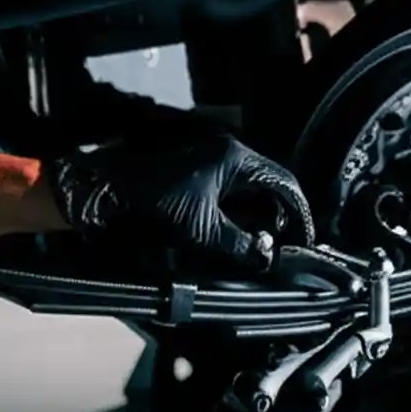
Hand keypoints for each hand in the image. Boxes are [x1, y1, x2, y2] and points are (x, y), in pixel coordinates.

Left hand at [47, 133, 314, 270]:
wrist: (106, 193)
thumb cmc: (151, 202)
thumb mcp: (201, 230)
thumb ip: (240, 244)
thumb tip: (266, 257)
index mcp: (234, 158)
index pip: (284, 183)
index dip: (299, 213)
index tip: (304, 239)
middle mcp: (227, 154)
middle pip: (270, 186)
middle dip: (281, 217)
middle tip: (285, 245)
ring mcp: (211, 162)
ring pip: (251, 191)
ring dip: (261, 218)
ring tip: (263, 244)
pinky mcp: (198, 175)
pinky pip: (232, 194)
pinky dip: (241, 215)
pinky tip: (238, 235)